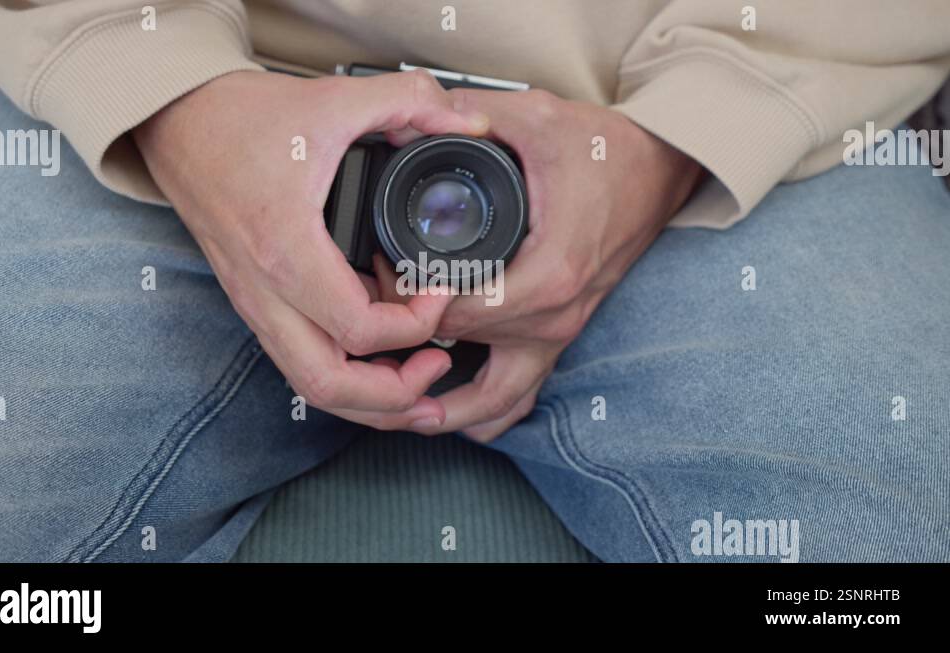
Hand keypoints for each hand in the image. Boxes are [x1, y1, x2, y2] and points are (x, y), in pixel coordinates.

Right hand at [134, 70, 489, 429]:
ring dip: (370, 398)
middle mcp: (265, 292)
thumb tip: (468, 123)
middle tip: (439, 367)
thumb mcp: (334, 98)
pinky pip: (302, 361)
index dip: (417, 324)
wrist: (176, 122)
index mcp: (286, 249)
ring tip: (420, 383)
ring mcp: (256, 304)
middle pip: (330, 386)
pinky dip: (347, 372)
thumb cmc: (242, 118)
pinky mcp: (256, 304)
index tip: (443, 290)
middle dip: (394, 397)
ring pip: (312, 386)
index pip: (359, 329)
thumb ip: (408, 99)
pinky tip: (383, 347)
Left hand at [403, 88, 702, 440]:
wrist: (659, 172)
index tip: (386, 270)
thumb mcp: (536, 118)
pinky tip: (447, 410)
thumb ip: (472, 115)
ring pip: (495, 402)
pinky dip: (483, 410)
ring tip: (398, 404)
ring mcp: (560, 334)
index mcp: (547, 274)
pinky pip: (520, 395)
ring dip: (444, 407)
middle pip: (463, 353)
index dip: (407, 298)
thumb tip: (411, 120)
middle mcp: (555, 317)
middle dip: (411, 340)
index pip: (455, 313)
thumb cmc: (606, 151)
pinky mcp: (560, 336)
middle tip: (378, 309)